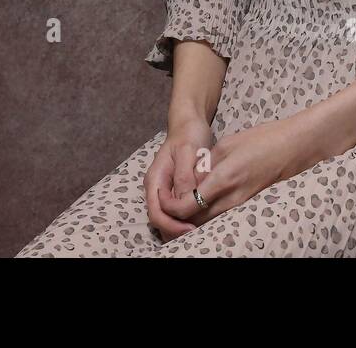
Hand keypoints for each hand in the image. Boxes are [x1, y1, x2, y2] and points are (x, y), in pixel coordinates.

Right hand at [143, 113, 215, 242]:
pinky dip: (186, 215)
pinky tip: (200, 215)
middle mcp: (156, 186)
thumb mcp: (188, 151)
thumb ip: (184, 175)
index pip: (156, 212)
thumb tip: (184, 198)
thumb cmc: (188, 134)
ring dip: (180, 224)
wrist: (189, 123)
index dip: (171, 225)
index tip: (190, 228)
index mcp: (155, 179)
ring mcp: (165, 188)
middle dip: (176, 229)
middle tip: (197, 232)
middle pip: (160, 218)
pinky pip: (177, 207)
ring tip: (200, 228)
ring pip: (168, 214)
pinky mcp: (175, 187)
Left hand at [161, 117, 317, 227]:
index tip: (163, 195)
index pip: (187, 206)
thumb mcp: (227, 144)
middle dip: (176, 215)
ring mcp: (239, 204)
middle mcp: (231, 198)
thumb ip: (205, 164)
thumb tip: (192, 179)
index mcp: (223, 179)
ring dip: (190, 215)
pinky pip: (219, 214)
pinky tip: (201, 199)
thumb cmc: (262, 139)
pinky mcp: (245, 204)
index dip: (170, 206)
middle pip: (194, 220)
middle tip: (167, 202)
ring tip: (181, 200)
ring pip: (206, 220)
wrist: (293, 147)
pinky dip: (205, 211)